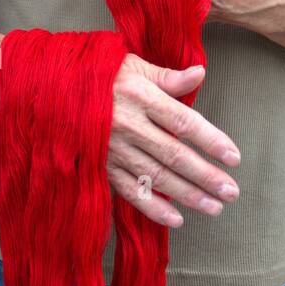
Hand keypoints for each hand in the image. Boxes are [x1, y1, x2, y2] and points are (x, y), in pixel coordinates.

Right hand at [107, 53, 240, 226]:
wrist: (51, 91)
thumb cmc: (100, 75)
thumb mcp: (133, 66)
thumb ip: (167, 77)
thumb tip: (200, 73)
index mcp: (139, 95)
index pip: (183, 121)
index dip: (211, 140)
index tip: (233, 157)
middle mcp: (128, 125)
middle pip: (174, 155)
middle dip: (205, 176)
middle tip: (231, 192)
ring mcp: (113, 149)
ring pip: (155, 176)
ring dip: (187, 195)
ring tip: (215, 207)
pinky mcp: (101, 166)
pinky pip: (129, 191)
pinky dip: (153, 207)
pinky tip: (177, 220)